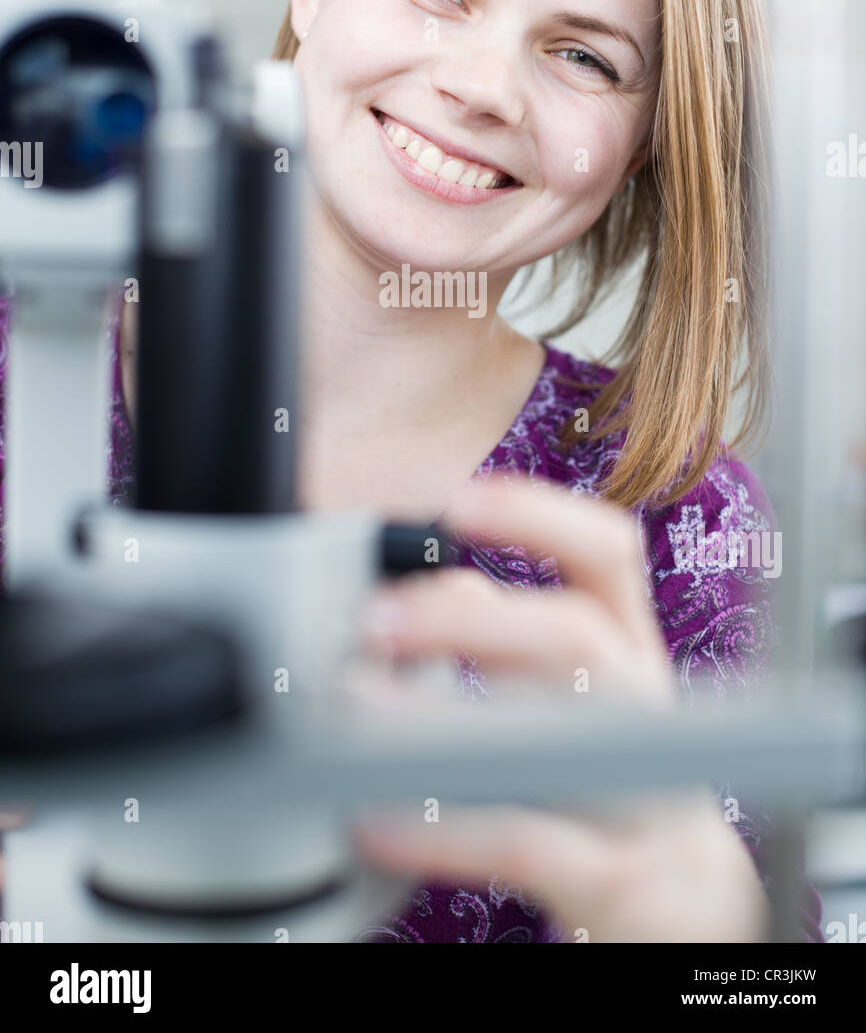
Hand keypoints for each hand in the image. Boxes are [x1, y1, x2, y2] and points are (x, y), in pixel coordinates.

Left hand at [348, 472, 770, 942]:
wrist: (687, 903)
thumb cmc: (611, 778)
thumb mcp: (576, 692)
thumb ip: (513, 634)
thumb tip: (440, 582)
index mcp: (630, 648)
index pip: (608, 553)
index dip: (538, 515)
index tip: (456, 502)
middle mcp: (644, 708)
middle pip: (576, 635)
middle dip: (470, 619)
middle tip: (375, 622)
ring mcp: (642, 794)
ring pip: (555, 738)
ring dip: (444, 715)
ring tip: (359, 706)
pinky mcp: (617, 877)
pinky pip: (525, 843)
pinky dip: (443, 830)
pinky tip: (377, 818)